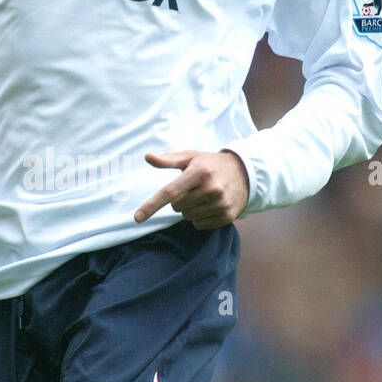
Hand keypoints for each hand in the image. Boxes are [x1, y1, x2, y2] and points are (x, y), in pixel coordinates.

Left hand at [134, 149, 248, 228]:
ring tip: (203, 196)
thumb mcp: (191, 157)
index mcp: (199, 172)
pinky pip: (200, 225)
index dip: (151, 205)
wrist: (244, 173)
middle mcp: (211, 188)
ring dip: (190, 209)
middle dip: (179, 200)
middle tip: (192, 189)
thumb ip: (168, 159)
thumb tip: (147, 157)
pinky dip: (200, 218)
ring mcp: (221, 203)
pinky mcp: (227, 216)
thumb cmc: (210, 164)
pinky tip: (210, 205)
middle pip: (177, 207)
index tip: (137, 218)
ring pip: (187, 217)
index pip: (170, 192)